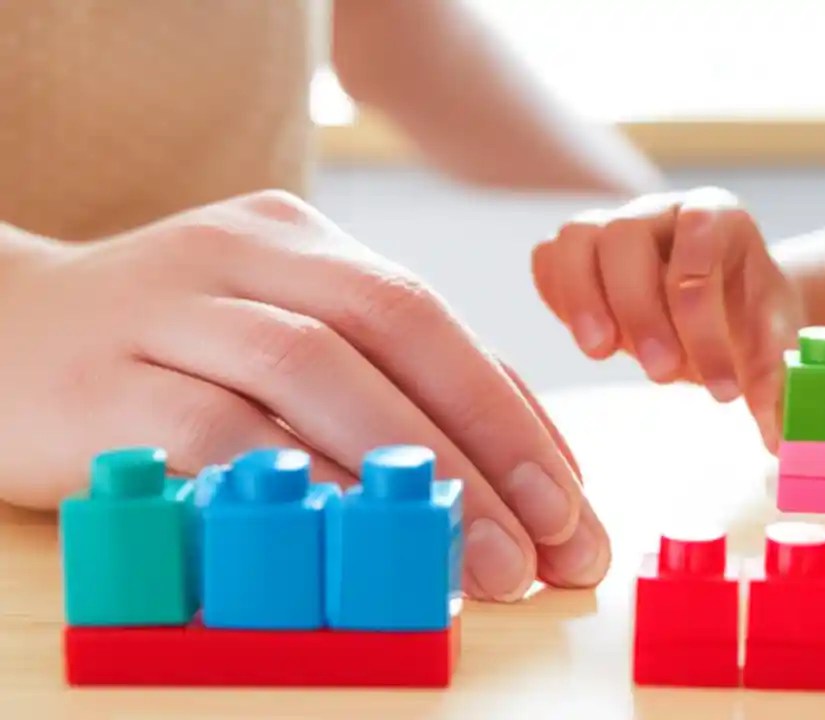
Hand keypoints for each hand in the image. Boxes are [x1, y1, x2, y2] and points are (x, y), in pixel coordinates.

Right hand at [0, 190, 607, 599]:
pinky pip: (220, 436)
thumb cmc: (163, 354)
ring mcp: (168, 310)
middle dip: (489, 441)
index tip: (574, 500)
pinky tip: (364, 549)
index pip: (434, 317)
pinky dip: (304, 492)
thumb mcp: (276, 339)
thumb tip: (515, 470)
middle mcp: (241, 255)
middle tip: (554, 543)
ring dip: (415, 474)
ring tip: (487, 565)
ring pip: (315, 374)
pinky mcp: (103, 383)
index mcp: (299, 240)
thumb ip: (383, 386)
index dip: (516, 411)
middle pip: (394, 330)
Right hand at [531, 187, 803, 449]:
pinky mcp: (578, 255)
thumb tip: (775, 434)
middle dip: (639, 309)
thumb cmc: (748, 320)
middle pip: (625, 234)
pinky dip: (560, 300)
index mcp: (716, 213)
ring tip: (602, 353)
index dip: (700, 305)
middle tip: (662, 375)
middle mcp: (659, 210)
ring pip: (576, 238)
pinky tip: (594, 343)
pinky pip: (549, 260)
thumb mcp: (771, 343)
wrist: (727, 312)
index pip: (699, 230)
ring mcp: (612, 226)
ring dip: (583, 300)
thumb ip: (770, 378)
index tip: (719, 383)